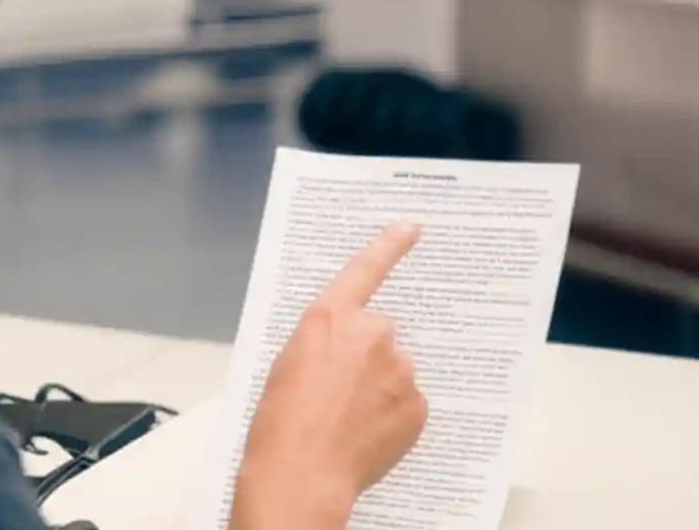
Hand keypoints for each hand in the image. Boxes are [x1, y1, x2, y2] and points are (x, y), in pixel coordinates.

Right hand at [229, 222, 427, 529]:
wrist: (302, 472)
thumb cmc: (281, 421)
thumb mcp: (288, 364)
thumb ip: (324, 344)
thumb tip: (345, 355)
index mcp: (329, 318)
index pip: (364, 270)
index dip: (390, 246)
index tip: (412, 227)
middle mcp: (372, 333)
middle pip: (378, 335)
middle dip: (366, 357)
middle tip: (338, 393)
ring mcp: (400, 368)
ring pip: (394, 371)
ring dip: (378, 389)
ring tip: (346, 421)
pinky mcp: (417, 402)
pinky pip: (407, 403)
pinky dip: (391, 416)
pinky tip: (366, 434)